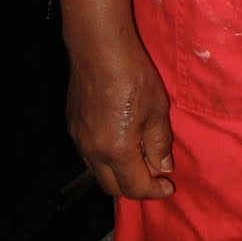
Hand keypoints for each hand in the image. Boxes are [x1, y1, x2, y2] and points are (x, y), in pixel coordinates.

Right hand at [67, 38, 174, 199]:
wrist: (100, 49)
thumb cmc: (133, 76)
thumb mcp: (157, 109)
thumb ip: (159, 142)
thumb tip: (163, 166)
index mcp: (117, 151)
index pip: (135, 187)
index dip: (154, 190)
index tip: (168, 186)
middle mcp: (93, 152)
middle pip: (112, 187)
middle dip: (135, 187)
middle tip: (155, 176)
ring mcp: (79, 140)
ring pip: (98, 172)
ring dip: (119, 173)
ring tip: (140, 160)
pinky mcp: (73, 125)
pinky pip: (89, 154)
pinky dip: (106, 158)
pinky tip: (120, 142)